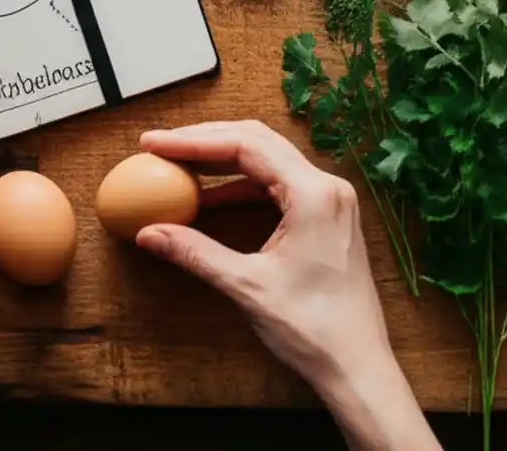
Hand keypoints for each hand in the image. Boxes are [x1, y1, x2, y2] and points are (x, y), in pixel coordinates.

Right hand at [135, 120, 439, 450]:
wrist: (357, 366)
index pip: (244, 146)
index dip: (193, 141)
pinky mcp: (325, 218)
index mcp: (313, 195)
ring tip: (179, 166)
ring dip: (221, 161)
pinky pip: (277, 186)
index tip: (154, 143)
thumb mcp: (246, 286)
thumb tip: (149, 233)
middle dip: (204, 141)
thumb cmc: (315, 329)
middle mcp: (326, 188)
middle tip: (161, 146)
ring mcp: (329, 202)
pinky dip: (240, 186)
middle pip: (256, 141)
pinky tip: (210, 199)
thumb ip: (195, 253)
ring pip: (267, 160)